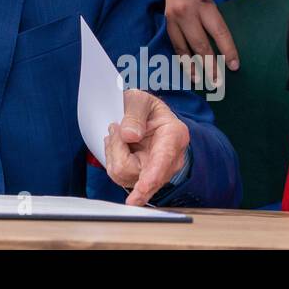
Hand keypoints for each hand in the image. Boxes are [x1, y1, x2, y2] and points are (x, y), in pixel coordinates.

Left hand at [103, 89, 190, 205]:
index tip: (142, 189)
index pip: (163, 161)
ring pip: (123, 174)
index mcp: (174, 136)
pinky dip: (113, 159)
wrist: (148, 117)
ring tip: (118, 134)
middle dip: (117, 150)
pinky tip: (119, 146)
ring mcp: (156, 172)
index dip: (152, 178)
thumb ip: (135, 113)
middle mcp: (169, 160)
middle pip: (135, 171)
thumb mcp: (139, 99)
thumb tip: (129, 135)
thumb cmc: (146, 108)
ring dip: (113, 154)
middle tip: (115, 127)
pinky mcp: (143, 179)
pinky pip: (119, 175)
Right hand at [157, 0, 237, 75]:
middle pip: (202, 45)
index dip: (228, 51)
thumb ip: (213, 14)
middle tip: (219, 82)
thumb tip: (225, 42)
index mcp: (203, 3)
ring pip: (185, 50)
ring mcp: (172, 19)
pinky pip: (174, 46)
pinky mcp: (162, 24)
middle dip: (211, 66)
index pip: (219, 33)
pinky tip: (187, 71)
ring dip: (194, 68)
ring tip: (202, 82)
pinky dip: (181, 60)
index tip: (235, 66)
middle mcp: (187, 12)